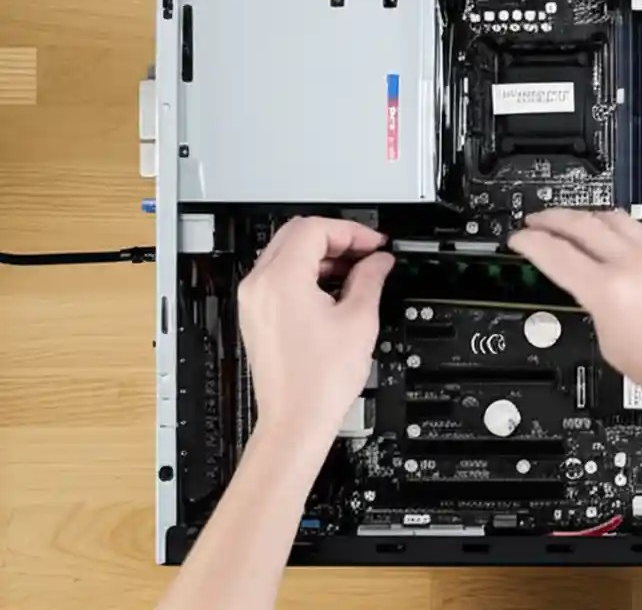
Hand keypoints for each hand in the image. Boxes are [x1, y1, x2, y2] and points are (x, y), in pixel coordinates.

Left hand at [236, 217, 393, 436]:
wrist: (296, 419)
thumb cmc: (319, 381)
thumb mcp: (359, 320)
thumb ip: (370, 279)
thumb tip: (379, 262)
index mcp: (282, 280)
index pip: (315, 230)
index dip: (351, 231)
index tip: (374, 243)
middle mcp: (259, 285)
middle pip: (297, 235)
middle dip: (336, 238)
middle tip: (367, 252)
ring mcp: (254, 301)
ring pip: (287, 254)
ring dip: (322, 255)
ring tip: (356, 272)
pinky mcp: (256, 315)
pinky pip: (279, 277)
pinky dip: (307, 274)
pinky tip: (335, 289)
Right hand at [508, 209, 641, 408]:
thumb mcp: (607, 339)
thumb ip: (592, 302)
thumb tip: (585, 283)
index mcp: (609, 290)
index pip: (556, 252)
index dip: (529, 241)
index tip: (519, 238)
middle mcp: (635, 265)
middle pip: (582, 223)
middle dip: (552, 219)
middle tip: (536, 220)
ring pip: (613, 218)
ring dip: (584, 216)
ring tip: (570, 220)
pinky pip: (639, 229)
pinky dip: (616, 226)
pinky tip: (608, 232)